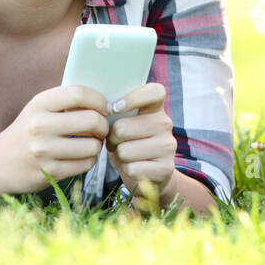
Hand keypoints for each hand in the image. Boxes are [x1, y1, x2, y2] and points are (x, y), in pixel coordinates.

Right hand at [0, 85, 108, 195]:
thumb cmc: (28, 131)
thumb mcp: (39, 109)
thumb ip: (66, 102)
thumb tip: (105, 101)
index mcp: (39, 104)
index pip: (78, 94)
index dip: (99, 100)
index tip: (104, 107)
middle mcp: (39, 125)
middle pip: (92, 120)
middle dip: (103, 125)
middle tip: (101, 128)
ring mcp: (43, 151)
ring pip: (93, 146)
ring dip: (98, 145)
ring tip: (90, 143)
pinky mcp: (48, 172)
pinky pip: (85, 164)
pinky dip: (89, 160)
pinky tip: (81, 157)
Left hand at [104, 82, 177, 209]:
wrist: (148, 173)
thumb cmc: (128, 141)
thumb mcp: (124, 122)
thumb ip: (116, 111)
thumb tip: (96, 107)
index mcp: (155, 108)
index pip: (154, 92)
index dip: (133, 98)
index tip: (115, 108)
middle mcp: (165, 124)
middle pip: (123, 128)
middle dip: (112, 138)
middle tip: (116, 141)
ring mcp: (168, 146)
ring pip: (125, 151)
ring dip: (119, 156)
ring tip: (126, 154)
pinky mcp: (166, 168)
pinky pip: (132, 169)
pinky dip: (127, 171)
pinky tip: (134, 167)